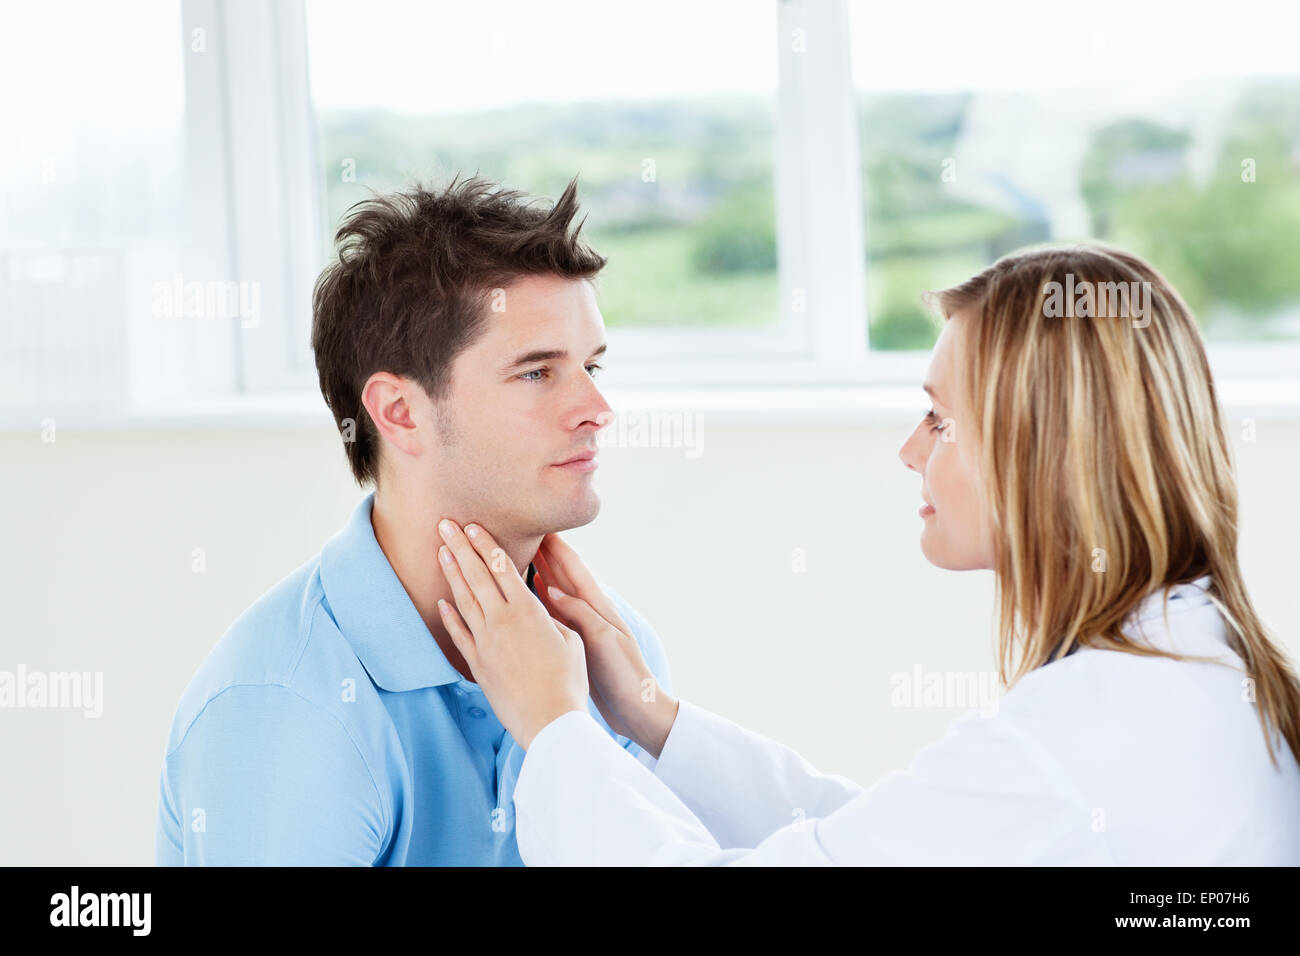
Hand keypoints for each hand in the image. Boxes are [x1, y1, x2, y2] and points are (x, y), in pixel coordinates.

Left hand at [435, 518, 587, 749]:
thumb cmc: (569, 681)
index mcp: (529, 609)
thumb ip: (554, 618)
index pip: (501, 567)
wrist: (549, 720)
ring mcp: (486, 642)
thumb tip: (545, 606)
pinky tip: (442, 602)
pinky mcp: (478, 664)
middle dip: (460, 547)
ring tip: (440, 551)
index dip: (485, 544)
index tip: (472, 526)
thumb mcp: (571, 640)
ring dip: (452, 573)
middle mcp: (502, 621)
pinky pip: (459, 634)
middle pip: (477, 575)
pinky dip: (449, 616)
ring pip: (464, 600)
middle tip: (444, 524)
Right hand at [532, 532, 678, 758]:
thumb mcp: (604, 640)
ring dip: (535, 573)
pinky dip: (536, 602)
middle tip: (514, 534)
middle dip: (540, 553)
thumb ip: (580, 612)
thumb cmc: (625, 675)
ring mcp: (580, 627)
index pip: (572, 567)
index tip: (533, 523)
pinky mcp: (574, 644)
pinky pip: (550, 616)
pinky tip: (522, 597)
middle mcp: (587, 611)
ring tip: (511, 557)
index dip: (554, 545)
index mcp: (597, 606)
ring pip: (552, 593)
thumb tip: (550, 587)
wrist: (637, 708)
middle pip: (559, 575)